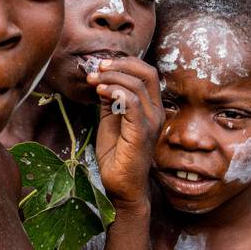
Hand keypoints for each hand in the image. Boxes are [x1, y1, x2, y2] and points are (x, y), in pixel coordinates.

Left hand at [90, 57, 162, 206]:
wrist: (120, 186)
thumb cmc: (116, 155)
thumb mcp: (110, 120)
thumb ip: (110, 100)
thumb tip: (102, 79)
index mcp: (151, 107)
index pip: (146, 73)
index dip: (125, 63)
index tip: (102, 66)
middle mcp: (156, 112)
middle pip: (147, 73)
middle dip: (120, 65)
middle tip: (98, 68)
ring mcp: (151, 122)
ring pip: (136, 85)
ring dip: (112, 78)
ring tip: (94, 82)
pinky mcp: (141, 133)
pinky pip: (131, 103)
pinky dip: (115, 93)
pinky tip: (101, 93)